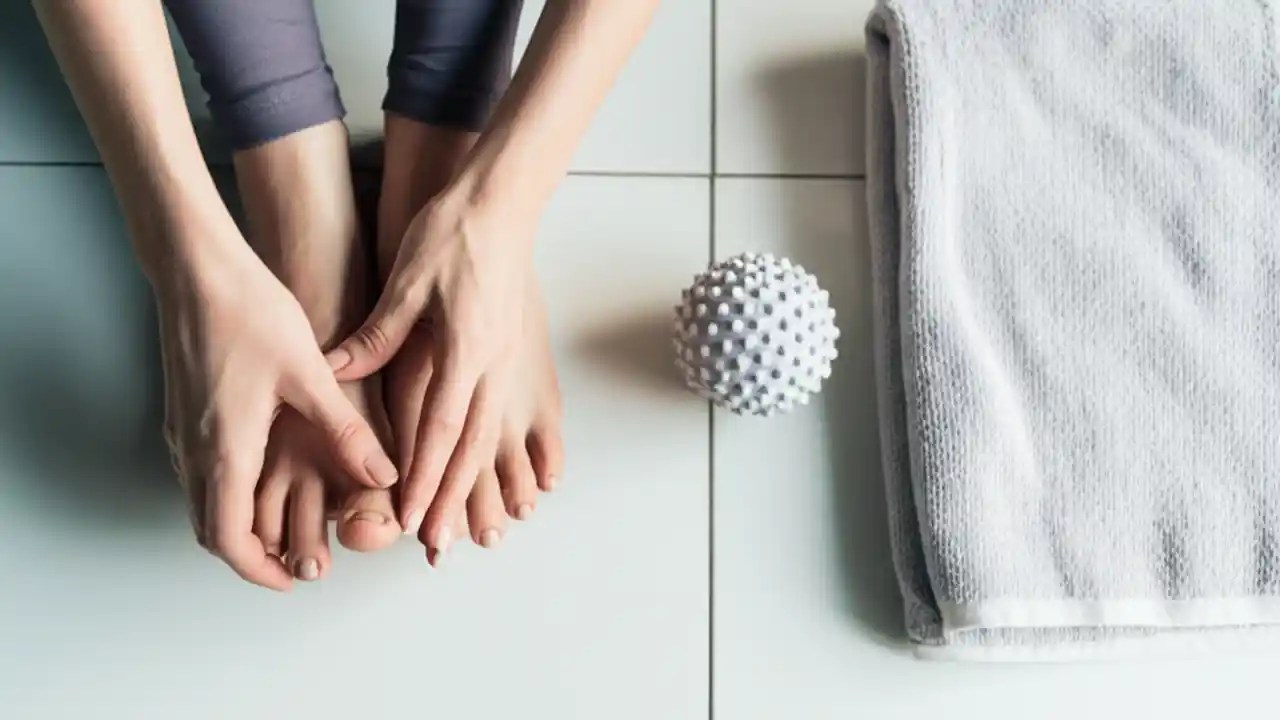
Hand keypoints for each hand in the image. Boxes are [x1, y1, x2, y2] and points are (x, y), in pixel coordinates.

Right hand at [157, 226, 397, 589]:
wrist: (197, 269)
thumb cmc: (252, 314)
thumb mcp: (310, 375)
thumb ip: (346, 432)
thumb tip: (386, 477)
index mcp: (227, 449)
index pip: (229, 539)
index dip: (260, 571)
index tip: (294, 581)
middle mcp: (196, 448)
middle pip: (211, 530)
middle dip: (250, 556)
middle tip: (293, 564)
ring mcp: (183, 431)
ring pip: (202, 503)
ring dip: (237, 527)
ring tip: (282, 530)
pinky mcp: (184, 413)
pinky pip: (199, 475)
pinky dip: (226, 496)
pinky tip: (261, 480)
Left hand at [327, 196, 531, 554]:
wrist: (501, 203)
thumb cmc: (453, 235)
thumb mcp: (407, 283)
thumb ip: (376, 335)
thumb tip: (336, 371)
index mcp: (468, 351)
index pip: (442, 430)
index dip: (425, 478)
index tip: (410, 516)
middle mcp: (493, 365)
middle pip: (471, 447)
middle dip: (452, 497)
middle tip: (435, 542)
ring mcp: (505, 361)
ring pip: (489, 437)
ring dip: (472, 482)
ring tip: (461, 522)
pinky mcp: (507, 353)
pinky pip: (496, 415)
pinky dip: (488, 451)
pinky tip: (484, 473)